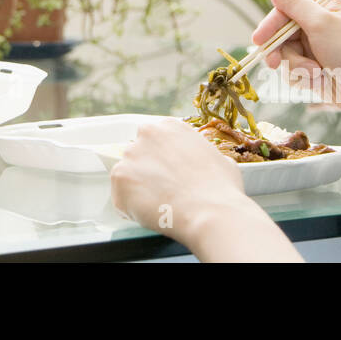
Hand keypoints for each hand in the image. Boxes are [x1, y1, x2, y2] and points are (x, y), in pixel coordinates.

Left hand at [110, 118, 246, 241]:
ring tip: (158, 206)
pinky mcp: (119, 177)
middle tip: (161, 191)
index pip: (156, 140)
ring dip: (137, 188)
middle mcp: (147, 133)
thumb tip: (201, 164)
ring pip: (128, 174)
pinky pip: (120, 195)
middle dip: (147, 171)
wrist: (211, 212)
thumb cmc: (221, 189)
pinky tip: (149, 213)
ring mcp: (130, 155)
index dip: (161, 160)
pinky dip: (130, 206)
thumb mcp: (219, 159)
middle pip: (139, 154)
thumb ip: (201, 155)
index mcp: (170, 126)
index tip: (167, 174)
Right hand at [251, 0, 340, 118]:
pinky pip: (294, 74)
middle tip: (275, 65)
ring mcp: (316, 51)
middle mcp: (317, 28)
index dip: (270, 26)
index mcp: (322, 9)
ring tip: (316, 74)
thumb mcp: (321, 24)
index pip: (285, 11)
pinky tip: (319, 82)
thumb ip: (294, 4)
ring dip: (297, 68)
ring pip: (285, 58)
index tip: (258, 40)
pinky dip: (303, 79)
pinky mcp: (316, 72)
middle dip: (284, 53)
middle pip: (281, 37)